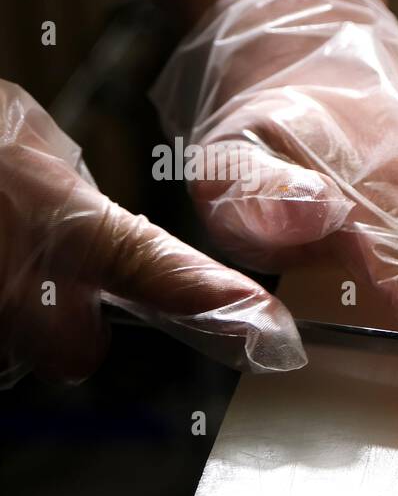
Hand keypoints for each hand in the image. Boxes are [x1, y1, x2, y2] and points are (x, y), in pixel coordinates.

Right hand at [0, 80, 304, 387]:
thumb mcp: (25, 143)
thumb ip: (82, 205)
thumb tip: (103, 237)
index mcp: (65, 228)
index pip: (160, 273)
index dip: (217, 303)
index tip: (271, 331)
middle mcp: (24, 289)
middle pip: (72, 352)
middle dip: (57, 324)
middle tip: (22, 268)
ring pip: (11, 352)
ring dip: (0, 318)